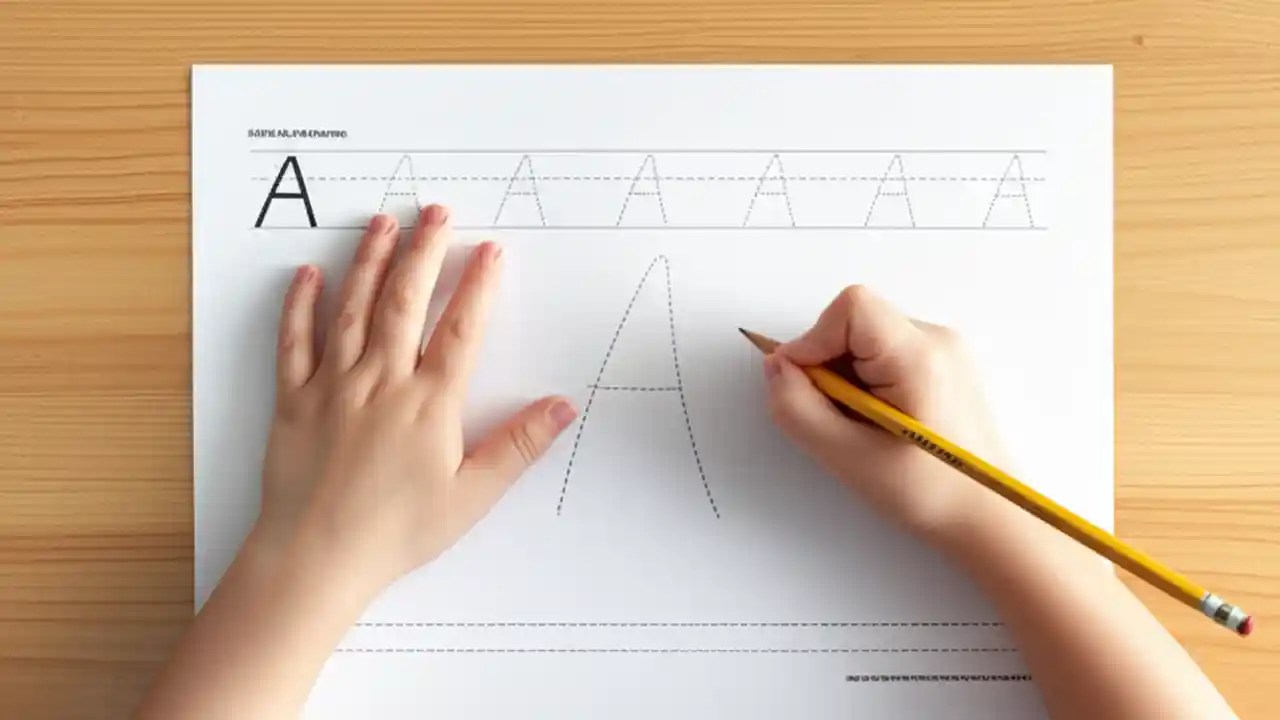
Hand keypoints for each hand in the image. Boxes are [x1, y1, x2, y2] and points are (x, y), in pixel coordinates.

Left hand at [256, 205, 576, 595]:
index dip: (478, 286)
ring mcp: (334, 386)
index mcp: (428, 404)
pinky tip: (310, 274)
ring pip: (354, 308)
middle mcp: (381, 382)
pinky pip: (295, 342)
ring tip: (383, 221)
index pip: (460, 330)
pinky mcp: (294, 400)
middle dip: (424, 251)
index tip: (490, 250)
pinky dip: (301, 305)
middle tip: (436, 212)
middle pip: (406, 301)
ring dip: (370, 260)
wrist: (316, 558)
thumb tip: (562, 407)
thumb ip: (519, 446)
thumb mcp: (472, 495)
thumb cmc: (396, 532)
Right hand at [763, 286, 1008, 545]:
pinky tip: (881, 422)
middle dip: (830, 365)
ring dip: (848, 377)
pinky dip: (867, 382)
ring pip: (866, 339)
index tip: (808, 386)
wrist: (991, 516)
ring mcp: (944, 350)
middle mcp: (937, 340)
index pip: (851, 308)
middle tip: (841, 418)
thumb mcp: (847, 457)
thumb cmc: (930, 493)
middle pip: (855, 323)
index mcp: (920, 356)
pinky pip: (885, 354)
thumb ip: (798, 408)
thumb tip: (775, 368)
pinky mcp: (942, 364)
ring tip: (865, 426)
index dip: (814, 341)